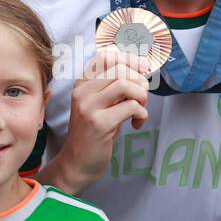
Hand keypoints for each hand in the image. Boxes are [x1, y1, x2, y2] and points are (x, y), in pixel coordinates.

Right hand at [61, 48, 151, 190]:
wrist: (77, 163)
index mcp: (82, 84)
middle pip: (120, 68)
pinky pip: (131, 107)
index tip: (143, 69)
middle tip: (142, 98)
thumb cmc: (94, 134)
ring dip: (141, 96)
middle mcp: (83, 92)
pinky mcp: (99, 123)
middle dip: (139, 81)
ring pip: (125, 84)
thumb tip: (141, 69)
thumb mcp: (102, 105)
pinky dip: (142, 115)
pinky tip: (136, 125)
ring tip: (139, 111)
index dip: (129, 59)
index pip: (106, 56)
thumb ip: (115, 87)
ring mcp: (89, 107)